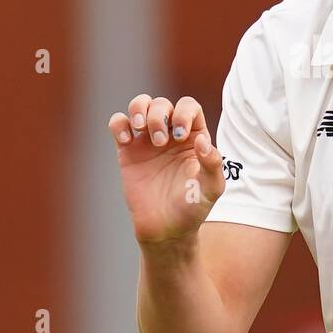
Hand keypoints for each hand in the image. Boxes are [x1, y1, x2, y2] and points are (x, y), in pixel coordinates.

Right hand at [107, 93, 225, 245]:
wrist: (165, 229)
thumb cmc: (192, 208)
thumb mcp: (211, 188)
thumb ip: (213, 164)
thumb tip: (203, 140)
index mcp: (194, 137)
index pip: (189, 107)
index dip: (184, 113)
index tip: (180, 136)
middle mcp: (171, 134)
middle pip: (163, 104)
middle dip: (159, 115)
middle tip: (160, 142)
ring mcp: (148, 141)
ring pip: (141, 105)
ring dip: (139, 109)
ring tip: (140, 129)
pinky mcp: (128, 151)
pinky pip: (119, 124)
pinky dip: (119, 123)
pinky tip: (125, 139)